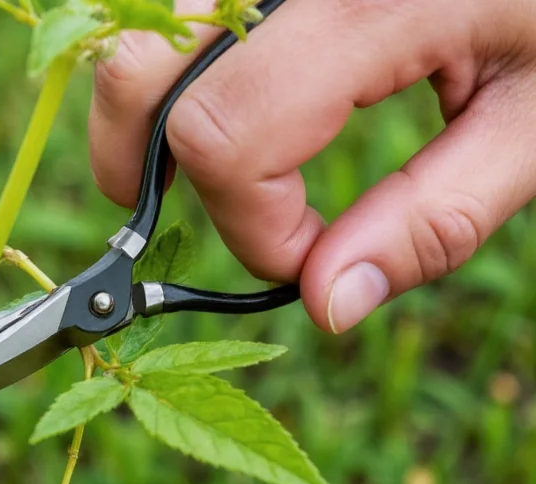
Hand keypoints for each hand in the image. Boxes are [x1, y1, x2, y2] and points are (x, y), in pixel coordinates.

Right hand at [90, 0, 535, 332]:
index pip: (223, 138)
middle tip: (173, 215)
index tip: (303, 258)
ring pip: (141, 33)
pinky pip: (175, 13)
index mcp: (365, 7)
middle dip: (140, 165)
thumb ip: (434, 217)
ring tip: (189, 162)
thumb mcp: (534, 120)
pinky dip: (169, 69)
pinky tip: (210, 98)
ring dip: (143, 111)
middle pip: (144, 72)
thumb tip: (326, 302)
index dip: (249, 225)